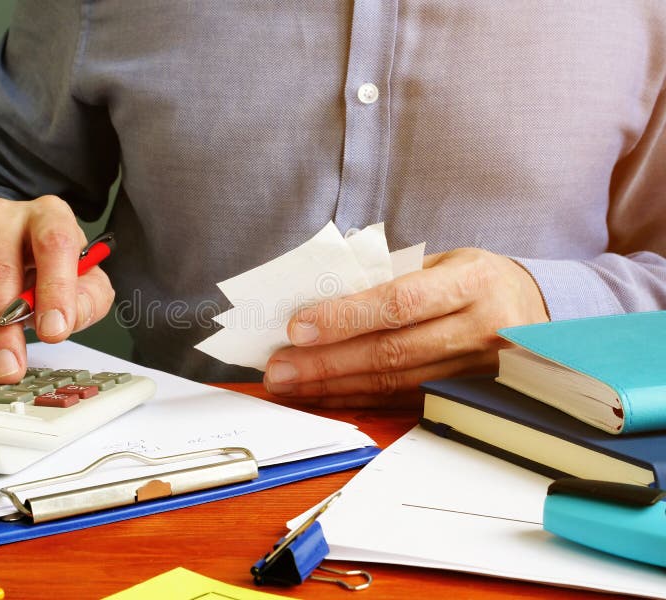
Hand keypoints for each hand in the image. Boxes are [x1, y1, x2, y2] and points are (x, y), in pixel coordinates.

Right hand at [0, 196, 115, 381]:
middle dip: (1, 329)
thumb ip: (88, 301)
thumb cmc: (53, 270)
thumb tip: (60, 324)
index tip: (54, 332)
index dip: (54, 289)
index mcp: (49, 216)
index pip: (54, 243)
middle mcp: (2, 218)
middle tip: (7, 368)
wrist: (16, 254)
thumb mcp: (88, 283)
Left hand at [263, 248, 548, 406]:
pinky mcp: (466, 396)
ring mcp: (477, 370)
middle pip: (391, 351)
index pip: (400, 302)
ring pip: (393, 383)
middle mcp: (482, 329)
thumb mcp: (445, 262)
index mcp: (474, 282)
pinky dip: (357, 398)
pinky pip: (402, 401)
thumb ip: (392, 276)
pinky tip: (325, 395)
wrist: (534, 312)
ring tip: (290, 384)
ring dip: (333, 386)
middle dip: (326, 362)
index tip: (297, 327)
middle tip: (279, 368)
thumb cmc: (476, 280)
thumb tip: (322, 298)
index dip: (345, 317)